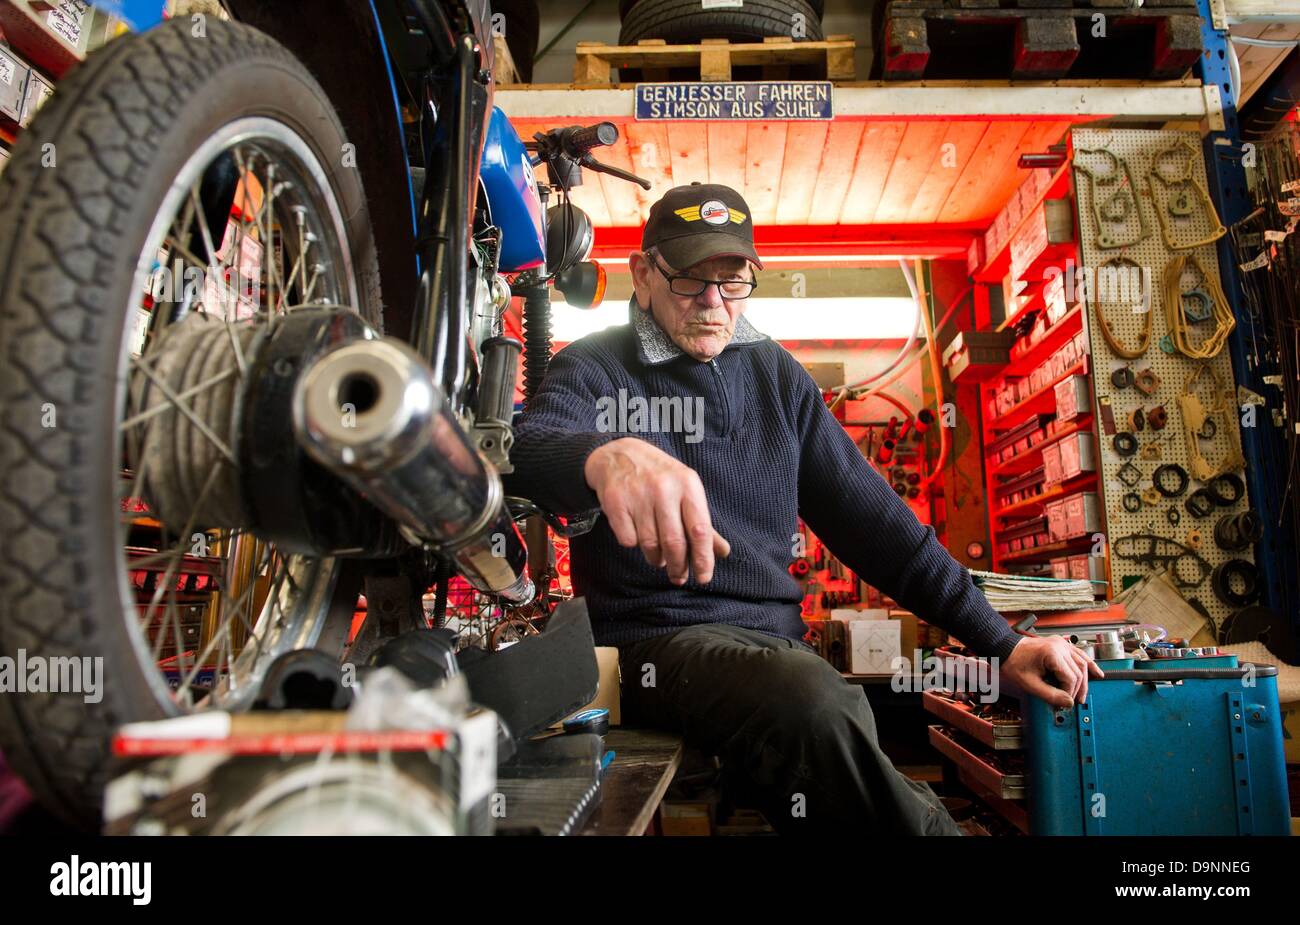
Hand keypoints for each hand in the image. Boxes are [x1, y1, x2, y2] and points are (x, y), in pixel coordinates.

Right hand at [584, 437, 729, 584]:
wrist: (619, 455)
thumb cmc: (660, 478)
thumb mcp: (686, 491)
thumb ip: (703, 523)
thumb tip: (722, 552)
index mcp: (688, 485)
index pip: (700, 529)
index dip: (703, 558)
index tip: (703, 578)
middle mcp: (664, 488)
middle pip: (674, 542)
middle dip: (678, 566)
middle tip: (678, 577)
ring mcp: (638, 494)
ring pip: (650, 545)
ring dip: (656, 558)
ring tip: (658, 556)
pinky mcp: (616, 502)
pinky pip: (628, 540)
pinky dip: (633, 544)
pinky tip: (636, 534)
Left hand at [1000, 635, 1103, 708]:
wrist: (1005, 648)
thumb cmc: (1013, 663)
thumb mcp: (1029, 684)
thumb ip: (1050, 695)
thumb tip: (1067, 703)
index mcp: (1052, 654)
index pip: (1070, 678)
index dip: (1069, 693)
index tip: (1064, 702)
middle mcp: (1060, 646)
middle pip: (1079, 671)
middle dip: (1078, 688)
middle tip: (1075, 701)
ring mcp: (1061, 644)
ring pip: (1082, 663)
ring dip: (1085, 679)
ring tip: (1083, 694)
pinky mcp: (1061, 644)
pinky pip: (1080, 655)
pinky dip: (1088, 665)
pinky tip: (1096, 673)